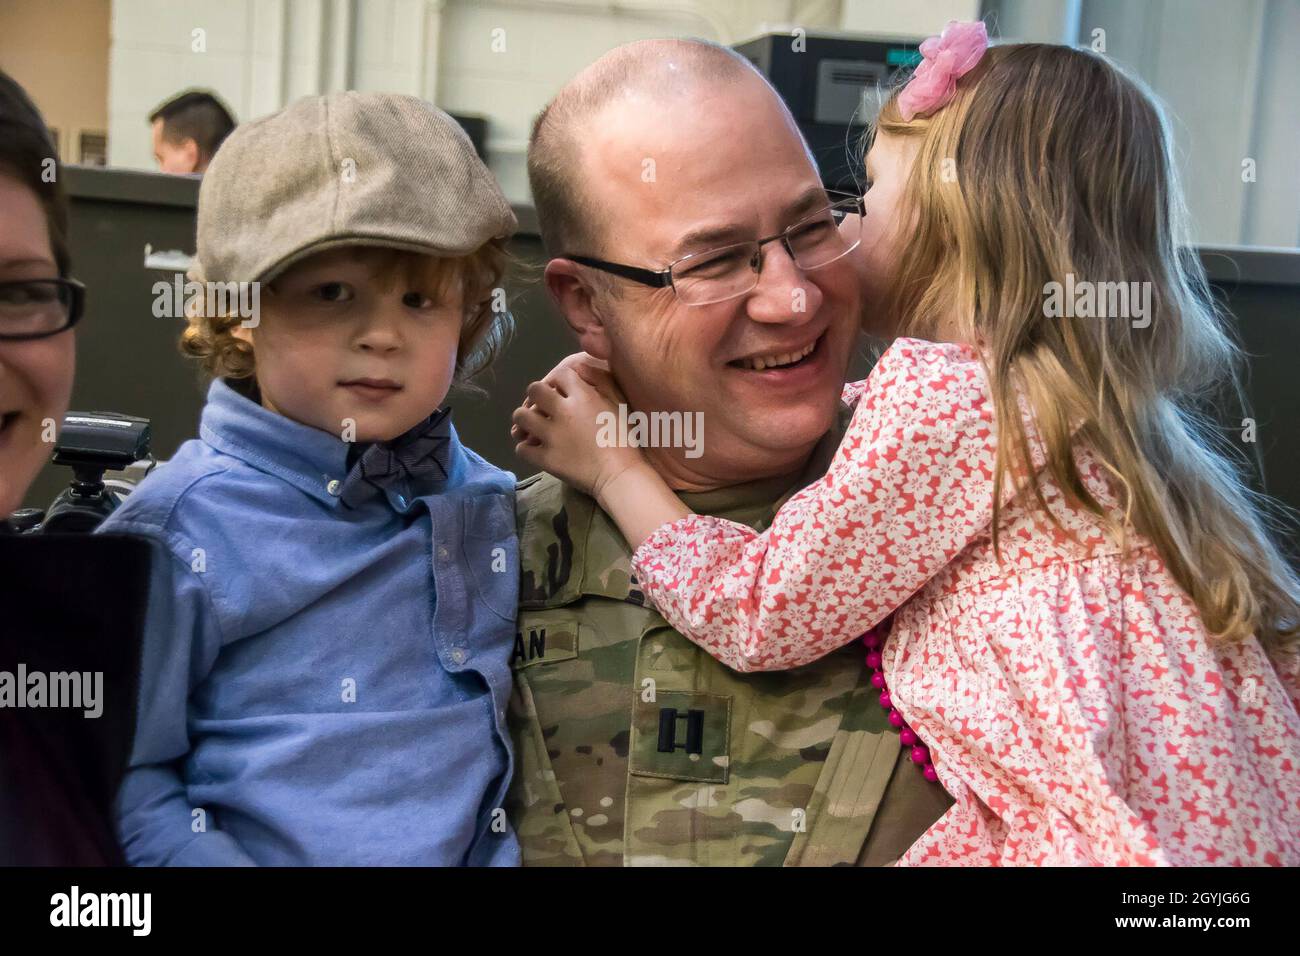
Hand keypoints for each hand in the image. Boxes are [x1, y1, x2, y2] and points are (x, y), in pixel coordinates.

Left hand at [511, 353, 647, 497]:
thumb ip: (601, 381)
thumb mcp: (619, 404)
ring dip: (525, 420)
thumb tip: (580, 367)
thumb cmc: (625, 440)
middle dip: (536, 396)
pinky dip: (527, 448)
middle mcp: (563, 412)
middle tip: (543, 407)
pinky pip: (522, 448)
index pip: (560, 374)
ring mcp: (551, 436)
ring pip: (521, 417)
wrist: (621, 476)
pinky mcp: (545, 458)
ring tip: (533, 427)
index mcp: (583, 397)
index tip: (562, 391)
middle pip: (534, 390)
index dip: (559, 381)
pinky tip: (536, 449)